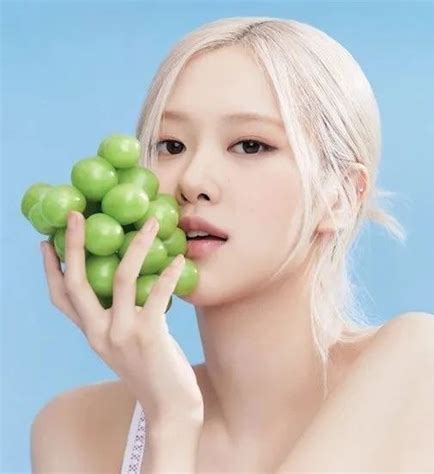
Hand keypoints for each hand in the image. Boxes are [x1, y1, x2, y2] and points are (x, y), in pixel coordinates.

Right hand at [40, 211, 203, 423]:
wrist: (170, 408)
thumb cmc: (153, 370)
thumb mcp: (126, 344)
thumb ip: (120, 318)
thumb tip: (133, 282)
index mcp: (92, 333)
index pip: (61, 298)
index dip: (51, 269)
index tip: (46, 241)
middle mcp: (99, 333)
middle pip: (77, 282)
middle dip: (74, 245)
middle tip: (77, 214)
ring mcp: (122, 334)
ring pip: (122, 277)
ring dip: (137, 246)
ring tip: (153, 223)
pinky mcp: (149, 334)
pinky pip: (158, 293)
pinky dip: (169, 273)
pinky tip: (179, 259)